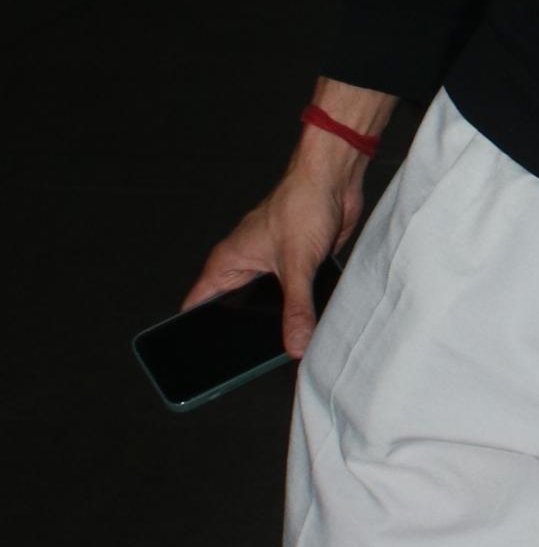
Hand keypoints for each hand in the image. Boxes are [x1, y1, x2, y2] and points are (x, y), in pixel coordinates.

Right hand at [182, 146, 367, 355]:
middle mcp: (244, 266)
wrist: (334, 179)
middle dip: (243, 336)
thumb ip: (296, 308)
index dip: (195, 333)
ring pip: (266, 306)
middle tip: (250, 366)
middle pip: (233, 311)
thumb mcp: (297, 264)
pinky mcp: (297, 266)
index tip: (201, 363)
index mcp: (228, 263)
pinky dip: (299, 309)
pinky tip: (313, 326)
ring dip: (277, 322)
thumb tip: (295, 345)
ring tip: (289, 348)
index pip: (197, 305)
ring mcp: (271, 267)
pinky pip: (293, 297)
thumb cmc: (302, 203)